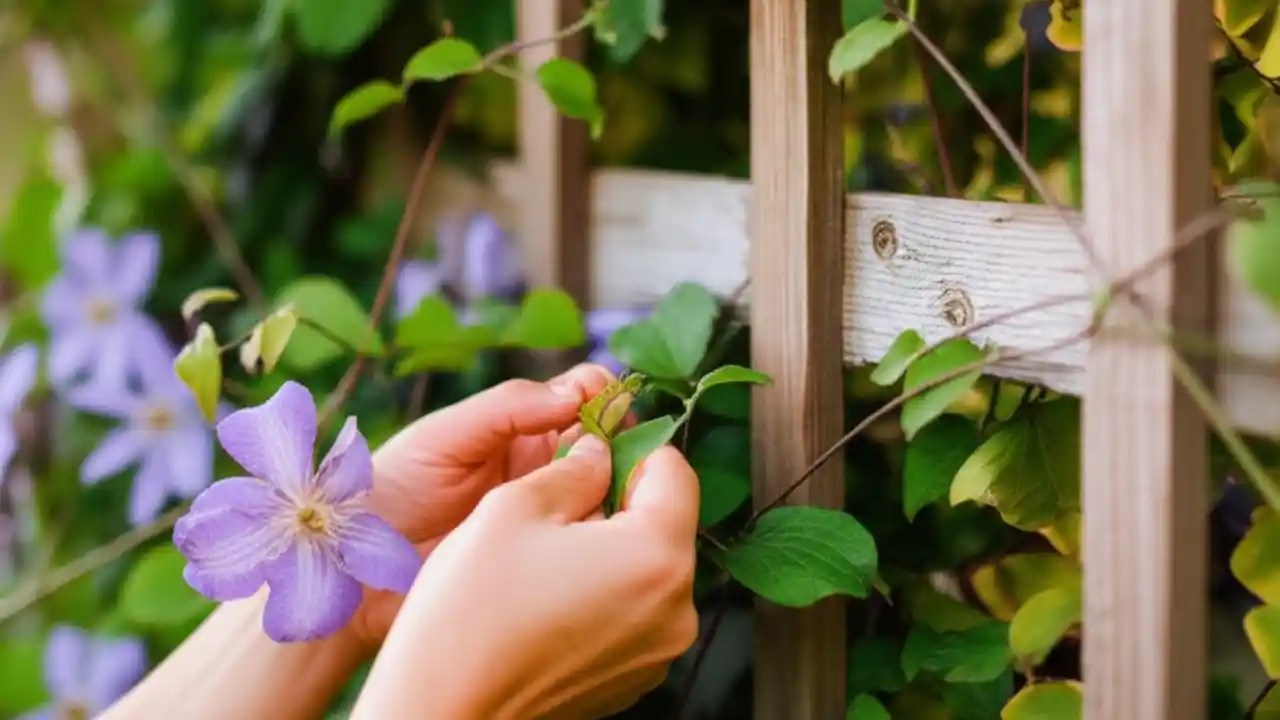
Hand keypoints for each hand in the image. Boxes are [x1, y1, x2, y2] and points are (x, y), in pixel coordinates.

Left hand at [349, 364, 614, 647]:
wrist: (354, 566)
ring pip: (607, 489)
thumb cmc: (389, 489)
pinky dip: (604, 530)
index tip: (609, 405)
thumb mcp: (446, 435)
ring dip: (617, 484)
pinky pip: (590, 539)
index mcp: (519, 427)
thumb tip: (577, 392)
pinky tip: (599, 529)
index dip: (602, 393)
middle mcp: (542, 466)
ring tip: (609, 490)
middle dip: (620, 438)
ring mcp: (547, 514)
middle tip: (615, 452)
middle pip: (605, 441)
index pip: (581, 394)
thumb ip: (509, 408)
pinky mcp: (546, 559)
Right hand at [352, 433, 700, 719]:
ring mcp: (658, 650)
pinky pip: (634, 612)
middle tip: (558, 498)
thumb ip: (573, 468)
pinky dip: (603, 592)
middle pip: (665, 522)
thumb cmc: (472, 608)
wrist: (442, 708)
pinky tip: (548, 595)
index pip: (674, 471)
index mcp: (658, 556)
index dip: (631, 446)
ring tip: (545, 553)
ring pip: (648, 568)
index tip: (592, 444)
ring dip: (610, 547)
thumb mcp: (514, 507)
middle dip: (619, 499)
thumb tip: (598, 453)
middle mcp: (676, 609)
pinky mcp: (633, 678)